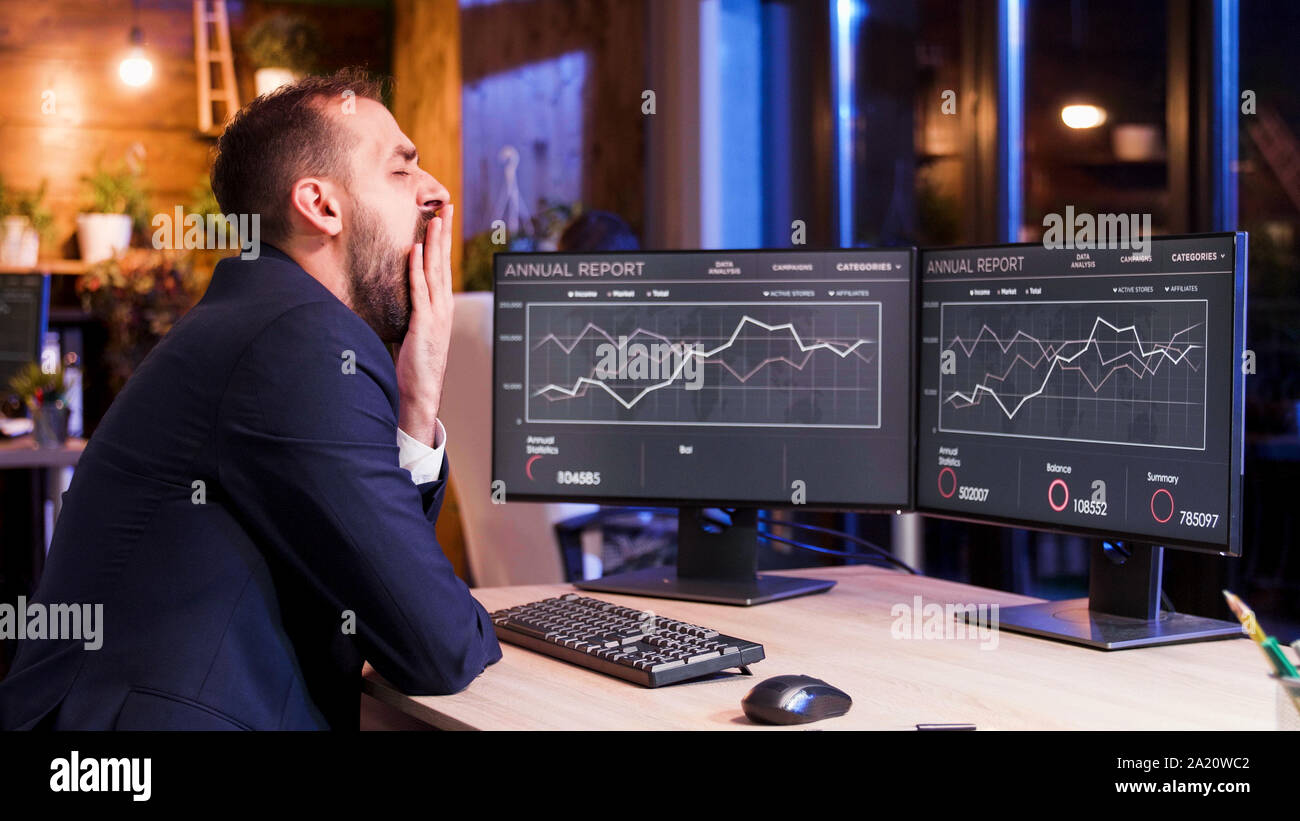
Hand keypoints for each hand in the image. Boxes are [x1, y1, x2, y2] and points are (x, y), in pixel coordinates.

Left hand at [395, 204, 453, 446]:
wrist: (420, 395)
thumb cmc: (413, 369)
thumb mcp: (412, 336)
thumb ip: (409, 316)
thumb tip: (395, 302)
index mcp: (440, 309)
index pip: (441, 269)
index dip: (442, 244)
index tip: (441, 221)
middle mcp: (442, 308)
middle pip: (443, 263)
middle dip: (444, 235)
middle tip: (446, 208)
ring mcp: (436, 315)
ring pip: (435, 271)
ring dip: (434, 244)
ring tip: (434, 220)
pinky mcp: (424, 324)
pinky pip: (420, 290)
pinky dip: (418, 269)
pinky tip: (416, 251)